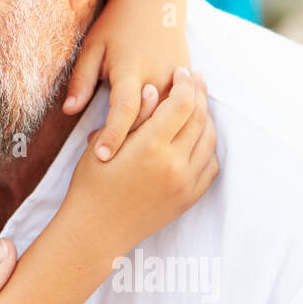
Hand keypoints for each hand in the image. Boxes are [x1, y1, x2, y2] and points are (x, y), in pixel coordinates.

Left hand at [62, 0, 189, 162]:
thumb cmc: (116, 23)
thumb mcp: (93, 46)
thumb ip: (82, 79)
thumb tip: (70, 111)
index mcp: (131, 69)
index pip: (124, 110)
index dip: (113, 135)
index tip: (102, 159)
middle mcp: (158, 76)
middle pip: (150, 122)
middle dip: (134, 146)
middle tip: (113, 166)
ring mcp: (177, 78)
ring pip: (170, 120)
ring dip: (153, 139)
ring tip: (134, 160)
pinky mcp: (186, 80)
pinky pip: (181, 111)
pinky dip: (168, 127)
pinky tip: (155, 144)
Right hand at [70, 67, 217, 248]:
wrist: (97, 231)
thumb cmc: (92, 185)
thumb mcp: (105, 144)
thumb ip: (134, 116)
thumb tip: (155, 89)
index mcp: (151, 147)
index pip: (182, 104)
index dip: (185, 84)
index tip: (182, 72)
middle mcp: (175, 164)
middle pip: (200, 118)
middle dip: (200, 94)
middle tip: (196, 80)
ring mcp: (186, 183)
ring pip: (209, 140)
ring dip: (207, 118)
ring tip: (198, 105)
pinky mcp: (189, 198)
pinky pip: (210, 165)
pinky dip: (208, 146)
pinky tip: (199, 136)